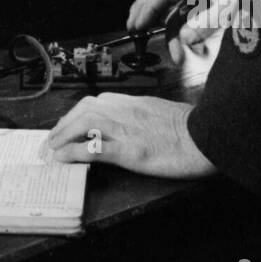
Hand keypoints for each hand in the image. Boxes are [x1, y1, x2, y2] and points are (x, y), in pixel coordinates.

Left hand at [47, 93, 215, 178]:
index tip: (65, 126)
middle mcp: (125, 111)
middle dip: (62, 125)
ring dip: (62, 136)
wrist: (210, 137)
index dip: (75, 114)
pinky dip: (74, 152)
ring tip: (51, 150)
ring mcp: (126, 130)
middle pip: (83, 110)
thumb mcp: (162, 114)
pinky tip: (63, 159)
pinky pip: (94, 149)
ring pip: (83, 123)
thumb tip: (124, 125)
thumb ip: (141, 115)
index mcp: (133, 102)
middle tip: (51, 141)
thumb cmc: (192, 128)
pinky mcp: (130, 151)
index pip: (95, 102)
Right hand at [127, 0, 252, 65]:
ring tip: (175, 58)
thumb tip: (184, 39)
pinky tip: (189, 49)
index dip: (147, 8)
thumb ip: (208, 23)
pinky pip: (193, 19)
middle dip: (147, 12)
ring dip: (173, 34)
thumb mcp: (235, 9)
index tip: (136, 26)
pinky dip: (188, 34)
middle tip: (133, 30)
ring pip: (179, 13)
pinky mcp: (216, 6)